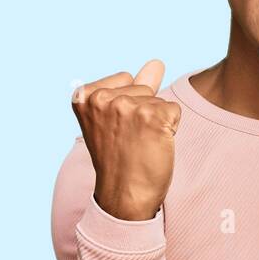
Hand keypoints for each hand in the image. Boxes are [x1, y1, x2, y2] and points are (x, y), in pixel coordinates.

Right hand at [72, 59, 180, 220]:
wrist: (124, 196)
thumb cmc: (120, 160)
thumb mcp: (116, 120)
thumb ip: (135, 87)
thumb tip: (157, 62)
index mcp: (84, 96)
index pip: (125, 78)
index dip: (129, 104)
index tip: (116, 130)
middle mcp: (102, 98)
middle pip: (144, 88)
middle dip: (144, 112)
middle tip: (130, 141)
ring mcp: (126, 106)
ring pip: (159, 99)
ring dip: (157, 121)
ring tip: (140, 145)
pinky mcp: (151, 116)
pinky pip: (174, 110)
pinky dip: (170, 128)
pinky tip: (153, 146)